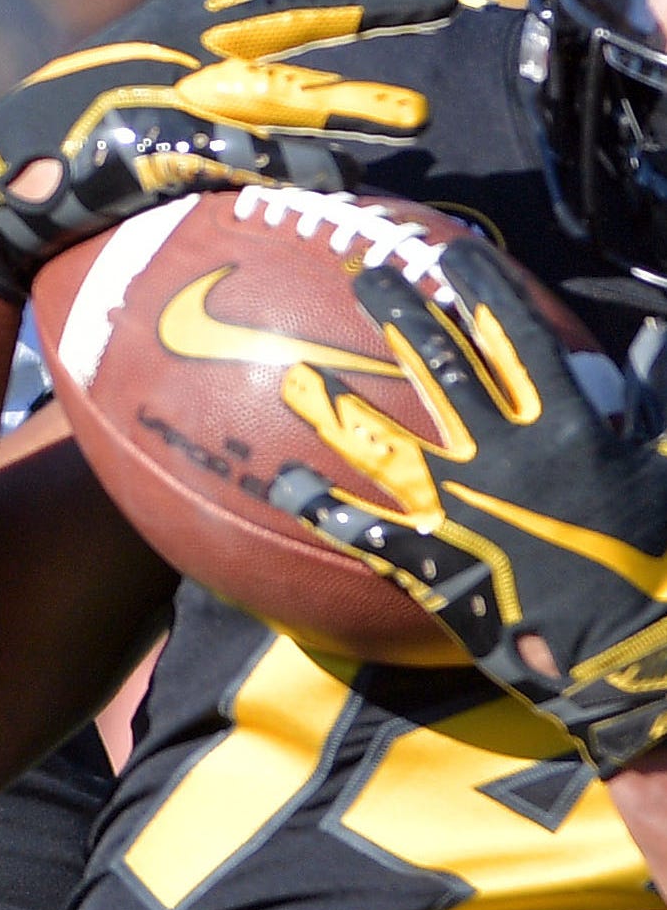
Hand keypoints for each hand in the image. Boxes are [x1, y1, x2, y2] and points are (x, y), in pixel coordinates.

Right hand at [0, 0, 457, 300]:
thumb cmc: (63, 149)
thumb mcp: (140, 92)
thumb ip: (206, 85)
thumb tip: (283, 100)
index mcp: (179, 21)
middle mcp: (174, 46)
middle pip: (293, 27)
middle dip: (372, 21)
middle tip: (449, 20)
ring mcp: (157, 95)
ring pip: (270, 91)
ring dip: (343, 106)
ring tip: (411, 120)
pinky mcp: (138, 150)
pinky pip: (224, 157)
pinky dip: (278, 163)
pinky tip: (330, 174)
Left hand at [271, 242, 666, 771]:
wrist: (630, 655)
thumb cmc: (658, 563)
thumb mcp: (662, 470)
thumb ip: (646, 408)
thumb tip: (649, 351)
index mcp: (569, 428)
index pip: (518, 338)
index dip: (484, 291)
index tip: (454, 254)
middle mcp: (504, 456)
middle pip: (439, 368)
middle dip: (401, 314)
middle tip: (365, 274)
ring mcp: (460, 508)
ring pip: (383, 442)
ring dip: (335, 407)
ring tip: (296, 375)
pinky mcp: (430, 562)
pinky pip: (360, 528)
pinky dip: (319, 505)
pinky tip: (281, 482)